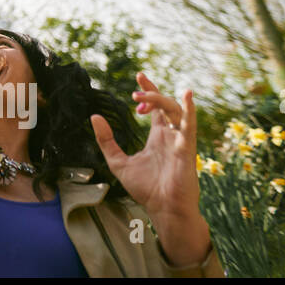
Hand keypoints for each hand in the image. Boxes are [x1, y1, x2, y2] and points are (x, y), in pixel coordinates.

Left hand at [91, 72, 202, 222]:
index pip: (156, 108)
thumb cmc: (146, 189)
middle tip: (133, 95)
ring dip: (159, 100)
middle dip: (151, 95)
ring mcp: (179, 140)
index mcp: (158, 136)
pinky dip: (189, 109)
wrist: (162, 208)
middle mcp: (170, 135)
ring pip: (175, 110)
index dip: (149, 91)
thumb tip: (94, 116)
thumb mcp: (117, 161)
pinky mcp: (186, 148)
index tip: (139, 76)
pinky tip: (187, 95)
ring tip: (140, 98)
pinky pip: (189, 125)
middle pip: (165, 105)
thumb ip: (106, 140)